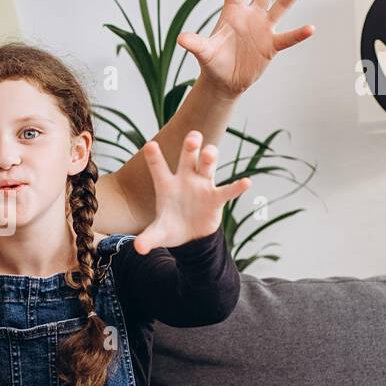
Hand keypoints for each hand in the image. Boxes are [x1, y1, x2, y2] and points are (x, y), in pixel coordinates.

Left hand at [132, 135, 249, 254]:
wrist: (190, 237)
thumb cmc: (171, 227)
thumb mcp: (158, 234)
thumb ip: (148, 238)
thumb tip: (139, 248)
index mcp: (166, 185)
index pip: (158, 167)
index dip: (154, 157)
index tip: (150, 145)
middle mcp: (185, 180)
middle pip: (188, 158)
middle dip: (191, 146)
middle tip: (193, 137)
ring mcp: (202, 187)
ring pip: (207, 166)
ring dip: (209, 158)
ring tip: (210, 152)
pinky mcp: (216, 199)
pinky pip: (227, 191)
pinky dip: (237, 187)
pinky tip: (246, 182)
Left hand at [177, 0, 313, 98]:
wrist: (225, 81)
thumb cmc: (214, 62)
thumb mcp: (204, 53)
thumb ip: (196, 44)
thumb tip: (181, 39)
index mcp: (233, 12)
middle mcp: (251, 15)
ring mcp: (264, 29)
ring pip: (281, 6)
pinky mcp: (272, 45)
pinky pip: (287, 37)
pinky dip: (298, 34)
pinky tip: (310, 28)